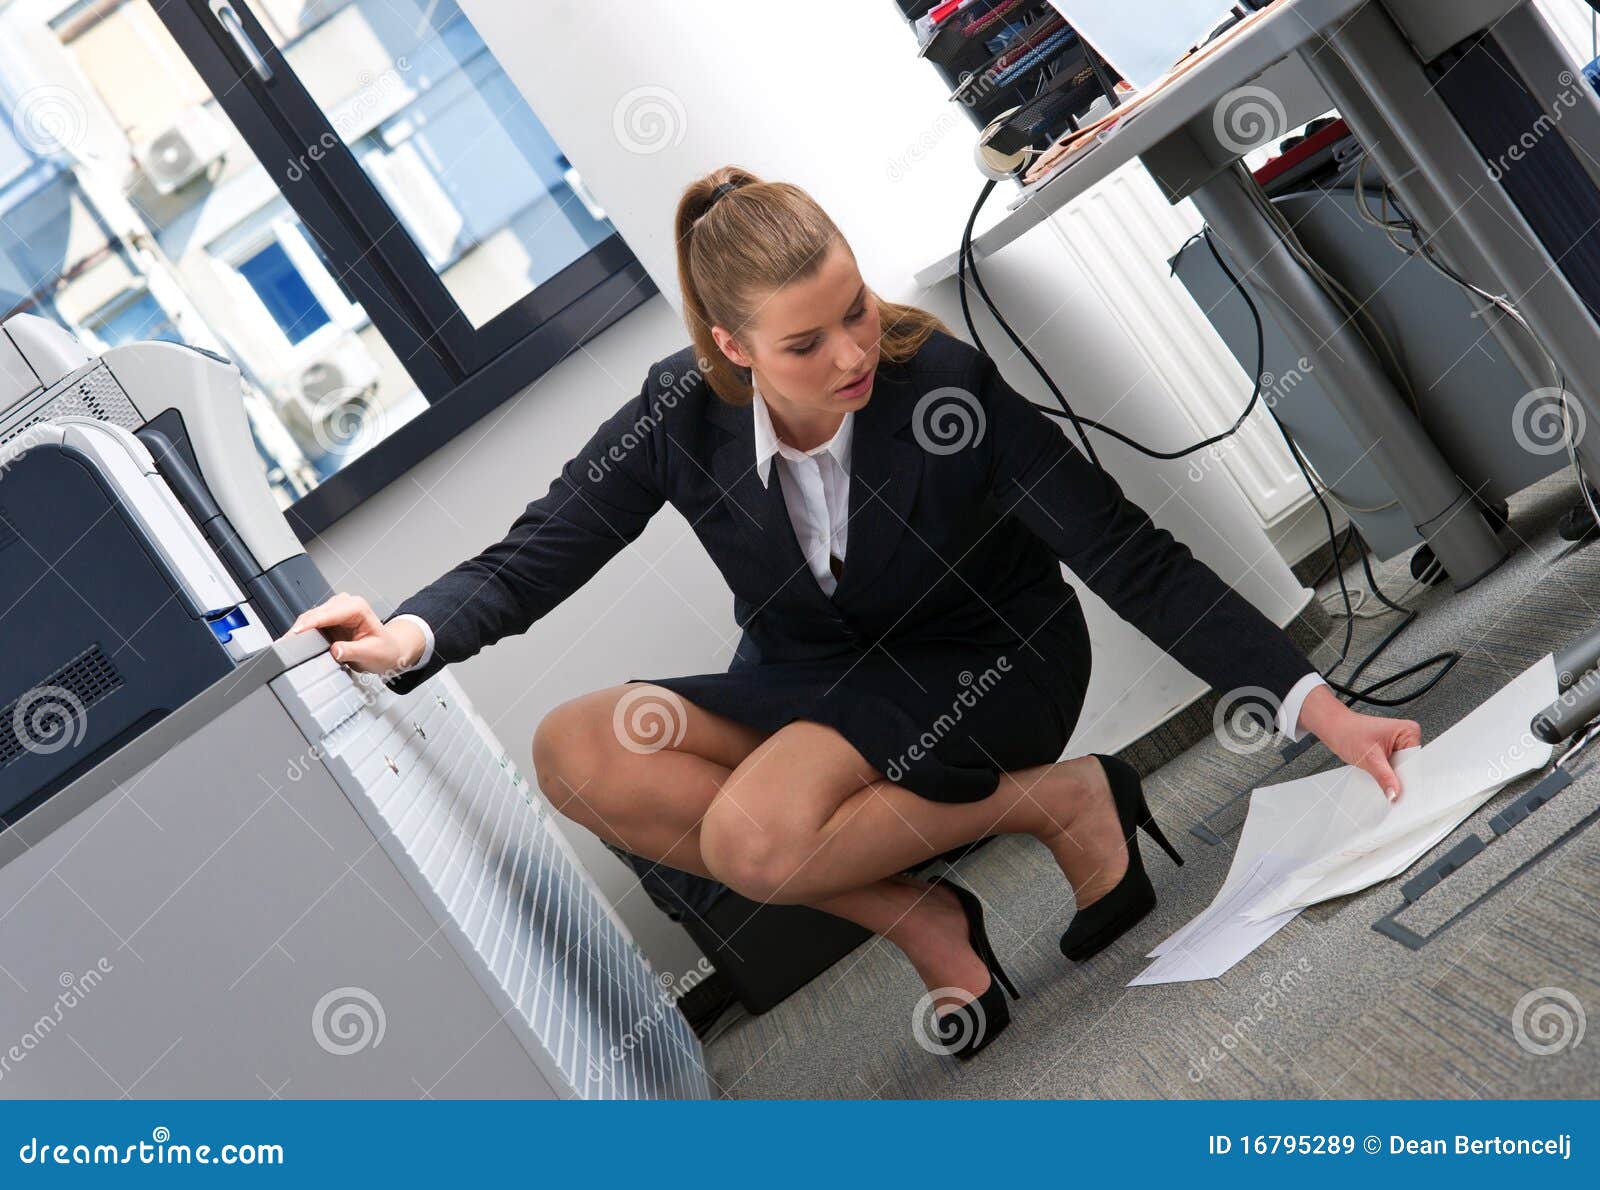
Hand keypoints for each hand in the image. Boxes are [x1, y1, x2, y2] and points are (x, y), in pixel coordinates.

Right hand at [286, 592, 422, 676]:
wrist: (388, 650)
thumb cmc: (384, 649)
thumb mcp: (371, 653)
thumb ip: (353, 651)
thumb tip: (336, 650)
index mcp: (357, 607)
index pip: (327, 613)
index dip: (309, 623)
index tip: (295, 633)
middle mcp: (344, 604)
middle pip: (314, 614)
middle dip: (299, 629)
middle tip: (284, 645)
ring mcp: (334, 610)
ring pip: (309, 618)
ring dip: (297, 631)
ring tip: (285, 645)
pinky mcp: (327, 619)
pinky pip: (309, 624)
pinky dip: (301, 633)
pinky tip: (293, 642)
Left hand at [1296, 684, 1421, 802]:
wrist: (1334, 728)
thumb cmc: (1348, 732)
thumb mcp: (1369, 757)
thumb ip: (1384, 777)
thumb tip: (1395, 794)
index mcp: (1409, 731)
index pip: (1416, 762)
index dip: (1409, 779)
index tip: (1404, 794)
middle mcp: (1407, 736)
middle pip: (1410, 768)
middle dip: (1399, 779)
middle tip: (1391, 792)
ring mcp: (1399, 745)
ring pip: (1401, 771)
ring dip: (1391, 778)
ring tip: (1379, 777)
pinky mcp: (1391, 752)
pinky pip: (1393, 770)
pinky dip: (1386, 776)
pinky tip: (1379, 778)